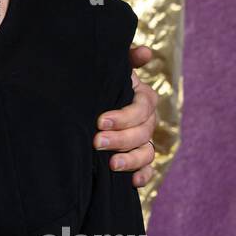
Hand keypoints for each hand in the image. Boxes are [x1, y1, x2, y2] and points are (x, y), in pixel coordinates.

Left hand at [95, 44, 157, 187]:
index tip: (100, 121)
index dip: (124, 116)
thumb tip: (145, 52)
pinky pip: (147, 169)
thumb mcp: (110, 69)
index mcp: (143, 98)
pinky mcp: (137, 158)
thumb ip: (126, 59)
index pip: (142, 108)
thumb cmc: (100, 82)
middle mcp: (147, 120)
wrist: (87, 101)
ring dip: (132, 159)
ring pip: (147, 152)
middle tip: (96, 141)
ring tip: (112, 164)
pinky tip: (132, 182)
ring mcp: (143, 140)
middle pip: (143, 132)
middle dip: (120, 138)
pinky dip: (143, 176)